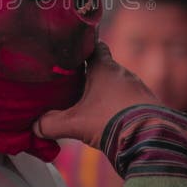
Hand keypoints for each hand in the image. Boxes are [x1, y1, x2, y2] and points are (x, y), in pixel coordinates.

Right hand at [34, 42, 157, 148]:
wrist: (150, 138)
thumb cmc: (112, 121)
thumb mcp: (75, 123)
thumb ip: (51, 124)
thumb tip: (36, 127)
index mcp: (104, 68)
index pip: (95, 47)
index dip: (84, 48)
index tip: (74, 52)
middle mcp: (124, 73)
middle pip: (105, 68)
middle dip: (92, 76)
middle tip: (76, 86)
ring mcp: (139, 88)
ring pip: (119, 85)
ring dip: (108, 93)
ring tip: (94, 107)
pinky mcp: (149, 104)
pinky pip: (131, 100)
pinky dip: (121, 106)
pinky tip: (113, 120)